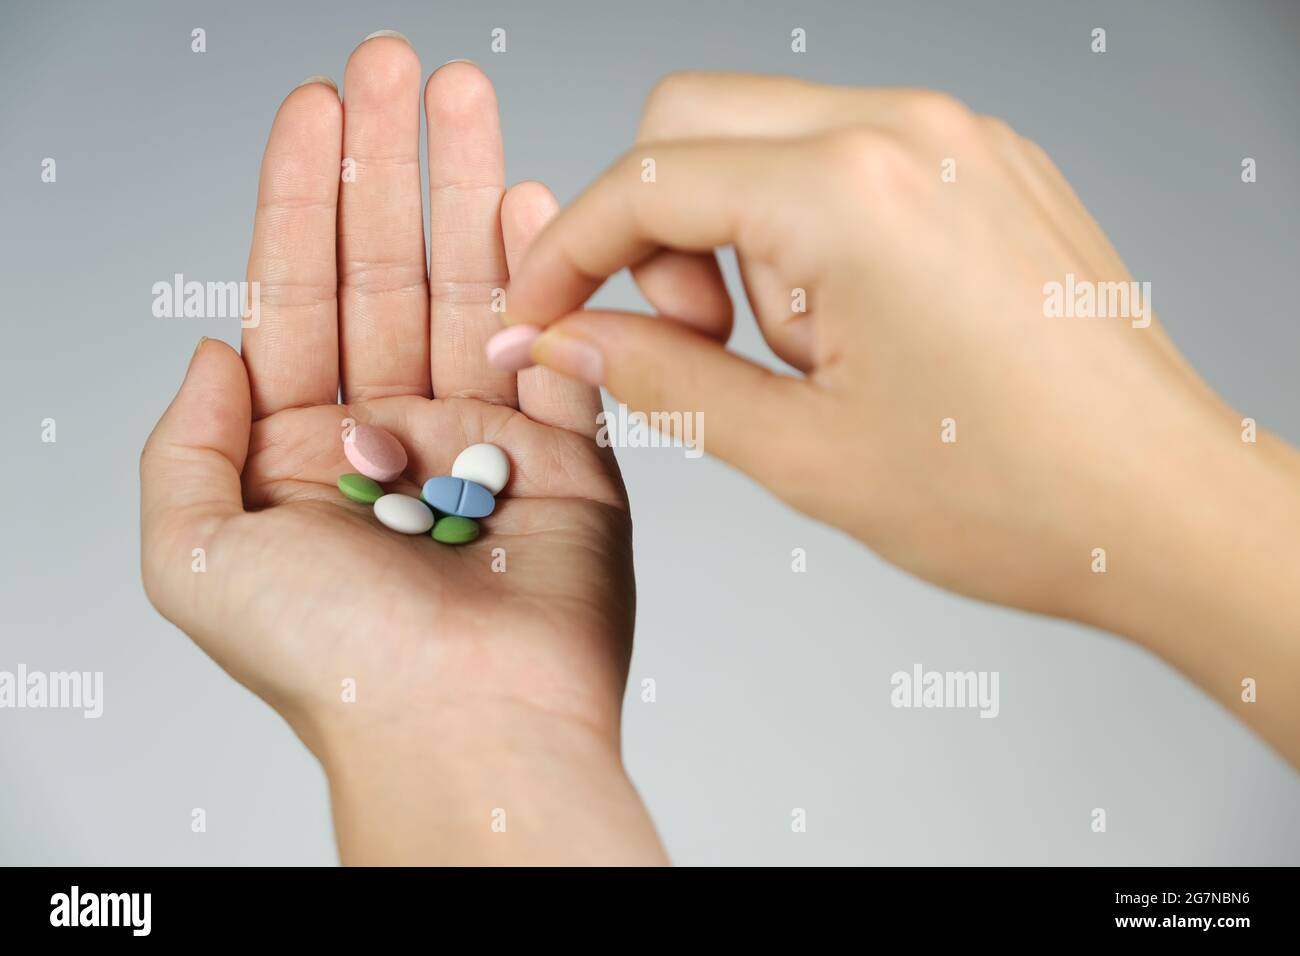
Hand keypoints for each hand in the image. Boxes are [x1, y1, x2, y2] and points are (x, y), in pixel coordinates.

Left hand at [140, 36, 664, 862]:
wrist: (469, 728)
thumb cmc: (337, 663)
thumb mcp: (197, 558)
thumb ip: (185, 446)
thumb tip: (213, 350)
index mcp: (300, 451)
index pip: (297, 292)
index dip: (303, 196)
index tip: (318, 107)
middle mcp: (389, 432)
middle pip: (388, 268)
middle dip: (390, 166)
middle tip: (398, 66)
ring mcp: (479, 435)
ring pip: (473, 287)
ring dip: (468, 190)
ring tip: (467, 99)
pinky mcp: (563, 451)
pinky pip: (553, 344)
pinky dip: (547, 272)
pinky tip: (531, 201)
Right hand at [498, 72, 1299, 766]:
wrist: (1164, 508)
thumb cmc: (1015, 495)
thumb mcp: (800, 450)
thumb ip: (660, 376)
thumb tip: (564, 338)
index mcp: (851, 193)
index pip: (647, 179)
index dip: (567, 252)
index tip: (538, 311)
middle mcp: (907, 132)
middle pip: (694, 118)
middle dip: (654, 228)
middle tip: (692, 336)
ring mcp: (957, 138)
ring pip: (768, 134)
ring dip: (741, 235)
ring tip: (806, 351)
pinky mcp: (985, 163)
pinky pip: (845, 155)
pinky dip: (806, 226)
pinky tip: (851, 323)